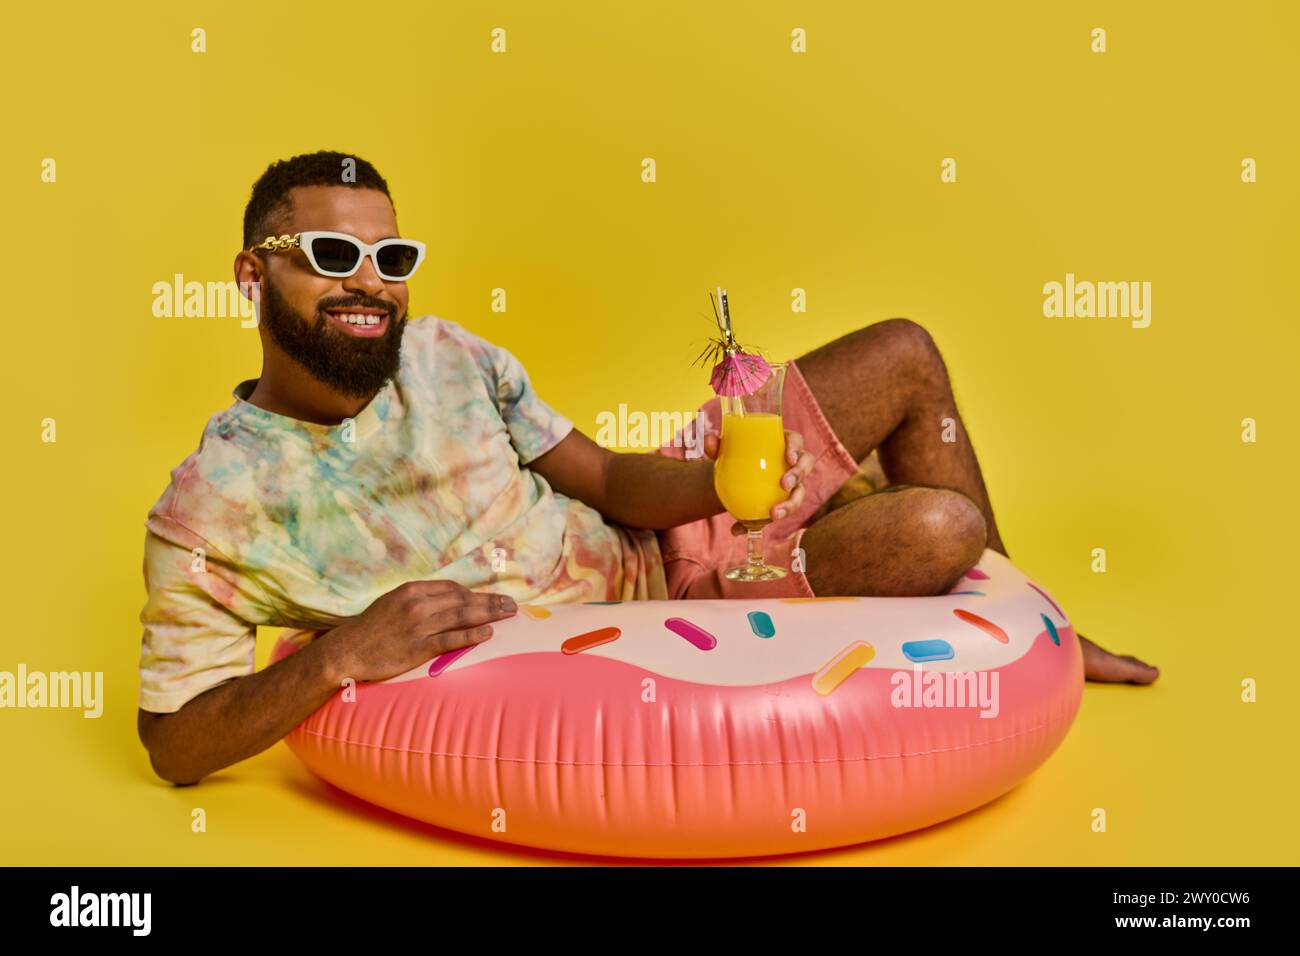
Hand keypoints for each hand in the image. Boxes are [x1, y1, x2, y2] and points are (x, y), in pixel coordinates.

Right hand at [323, 580, 517, 683]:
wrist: (346, 651)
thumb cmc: (370, 629)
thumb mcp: (392, 603)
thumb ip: (417, 599)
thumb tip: (445, 600)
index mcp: (411, 591)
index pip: (452, 588)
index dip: (474, 593)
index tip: (490, 598)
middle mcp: (417, 604)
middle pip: (463, 599)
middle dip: (490, 600)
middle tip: (512, 603)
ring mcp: (418, 626)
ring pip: (462, 616)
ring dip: (489, 614)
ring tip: (509, 613)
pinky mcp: (417, 648)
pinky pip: (450, 639)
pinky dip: (471, 635)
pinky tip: (488, 633)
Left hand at [703, 428, 815, 533]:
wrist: (732, 479)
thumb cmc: (736, 457)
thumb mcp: (725, 451)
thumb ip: (716, 446)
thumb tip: (708, 441)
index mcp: (782, 444)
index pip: (796, 441)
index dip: (796, 449)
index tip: (790, 458)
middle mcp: (792, 464)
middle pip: (805, 466)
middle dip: (798, 475)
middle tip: (785, 484)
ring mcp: (791, 485)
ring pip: (799, 494)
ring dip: (790, 506)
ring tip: (774, 514)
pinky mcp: (780, 504)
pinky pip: (776, 514)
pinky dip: (759, 523)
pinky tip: (740, 528)